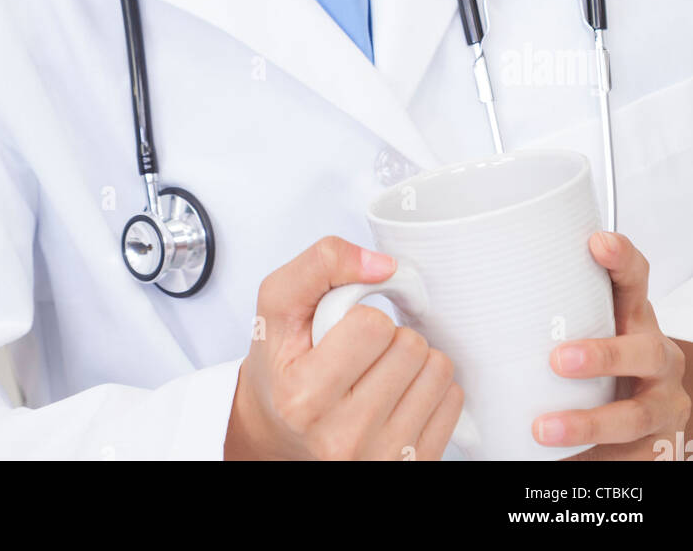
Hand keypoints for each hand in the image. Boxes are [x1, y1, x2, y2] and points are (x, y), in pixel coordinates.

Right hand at [224, 235, 463, 460]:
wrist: (281, 428)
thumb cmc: (283, 362)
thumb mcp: (278, 302)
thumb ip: (321, 263)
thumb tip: (384, 266)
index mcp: (303, 398)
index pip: (373, 325)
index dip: (362, 315)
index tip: (343, 331)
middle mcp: (342, 440)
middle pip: (411, 348)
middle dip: (391, 335)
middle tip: (363, 351)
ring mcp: (380, 459)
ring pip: (438, 372)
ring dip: (414, 359)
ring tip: (380, 370)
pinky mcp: (411, 467)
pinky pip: (453, 400)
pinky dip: (430, 387)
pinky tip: (399, 393)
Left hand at [532, 231, 690, 460]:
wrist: (640, 422)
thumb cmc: (600, 364)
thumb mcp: (580, 329)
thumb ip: (538, 312)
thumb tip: (441, 293)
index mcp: (631, 317)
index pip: (634, 279)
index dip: (621, 258)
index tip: (597, 242)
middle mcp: (654, 355)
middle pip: (644, 348)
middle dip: (604, 354)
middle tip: (558, 359)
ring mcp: (661, 403)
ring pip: (636, 413)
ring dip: (589, 421)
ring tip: (545, 428)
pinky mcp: (657, 446)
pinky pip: (631, 455)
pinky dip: (597, 458)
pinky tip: (564, 461)